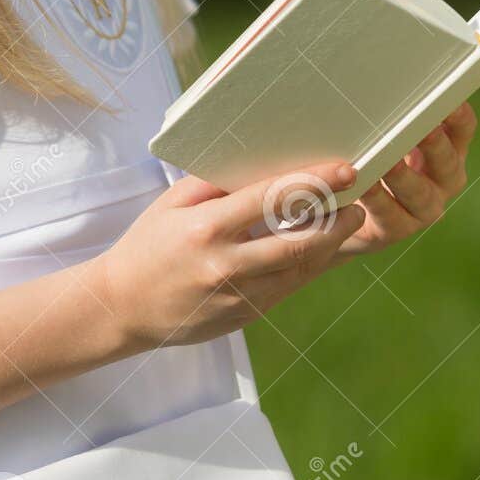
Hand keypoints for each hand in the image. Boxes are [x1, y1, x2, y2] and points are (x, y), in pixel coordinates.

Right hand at [86, 161, 366, 350]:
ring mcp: (237, 296)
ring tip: (346, 222)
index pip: (272, 199)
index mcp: (206, 229)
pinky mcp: (243, 317)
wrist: (122, 307)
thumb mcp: (171, 204)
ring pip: (300, 269)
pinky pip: (286, 288)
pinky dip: (306, 266)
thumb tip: (263, 162)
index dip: (315, 183)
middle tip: (357, 202)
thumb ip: (215, 184)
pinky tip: (318, 249)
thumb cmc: (147, 246)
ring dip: (329, 246)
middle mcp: (225, 265)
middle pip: (300, 241)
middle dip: (337, 221)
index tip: (346, 169)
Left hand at [337, 102, 476, 259]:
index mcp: (448, 152)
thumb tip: (381, 89)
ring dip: (403, 176)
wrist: (346, 215)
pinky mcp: (398, 229)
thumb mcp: (388, 139)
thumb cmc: (373, 164)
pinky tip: (364, 185)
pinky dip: (377, 199)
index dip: (459, 117)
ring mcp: (424, 208)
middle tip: (423, 128)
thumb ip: (394, 119)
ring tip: (387, 162)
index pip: (463, 130)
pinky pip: (389, 214)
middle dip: (434, 145)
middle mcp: (443, 181)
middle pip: (446, 161)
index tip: (449, 100)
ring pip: (419, 192)